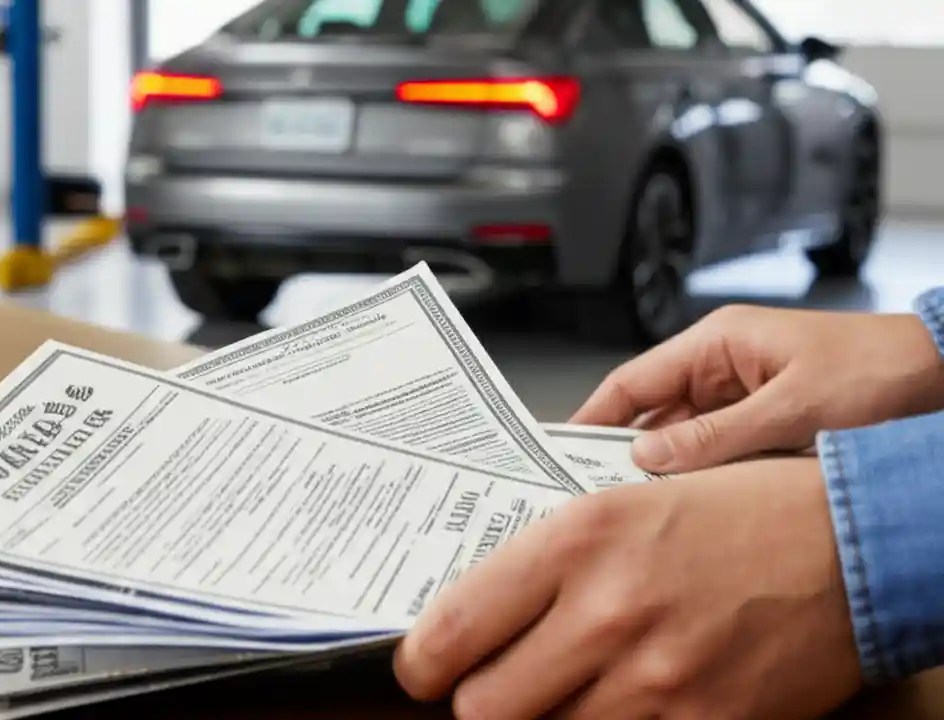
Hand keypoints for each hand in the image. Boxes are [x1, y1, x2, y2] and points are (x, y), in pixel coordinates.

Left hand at [393, 458, 860, 719]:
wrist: (848, 543)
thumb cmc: (734, 512)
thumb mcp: (619, 502)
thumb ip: (543, 561)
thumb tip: (473, 613)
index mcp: (574, 540)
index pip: (449, 631)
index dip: (420, 666)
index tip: (423, 671)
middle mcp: (606, 611)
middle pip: (485, 708)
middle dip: (483, 701)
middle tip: (498, 683)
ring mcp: (656, 678)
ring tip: (571, 689)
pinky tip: (625, 705)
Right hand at [571, 305, 943, 472]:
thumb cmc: (884, 372)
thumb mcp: (795, 408)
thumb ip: (717, 436)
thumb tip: (648, 456)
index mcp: (719, 343)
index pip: (635, 381)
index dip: (594, 415)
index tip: (560, 449)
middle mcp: (725, 369)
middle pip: (654, 415)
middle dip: (627, 454)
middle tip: (595, 495)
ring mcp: (746, 400)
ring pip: (685, 441)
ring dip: (670, 472)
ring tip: (643, 508)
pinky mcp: (769, 427)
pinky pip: (719, 456)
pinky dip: (705, 480)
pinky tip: (693, 507)